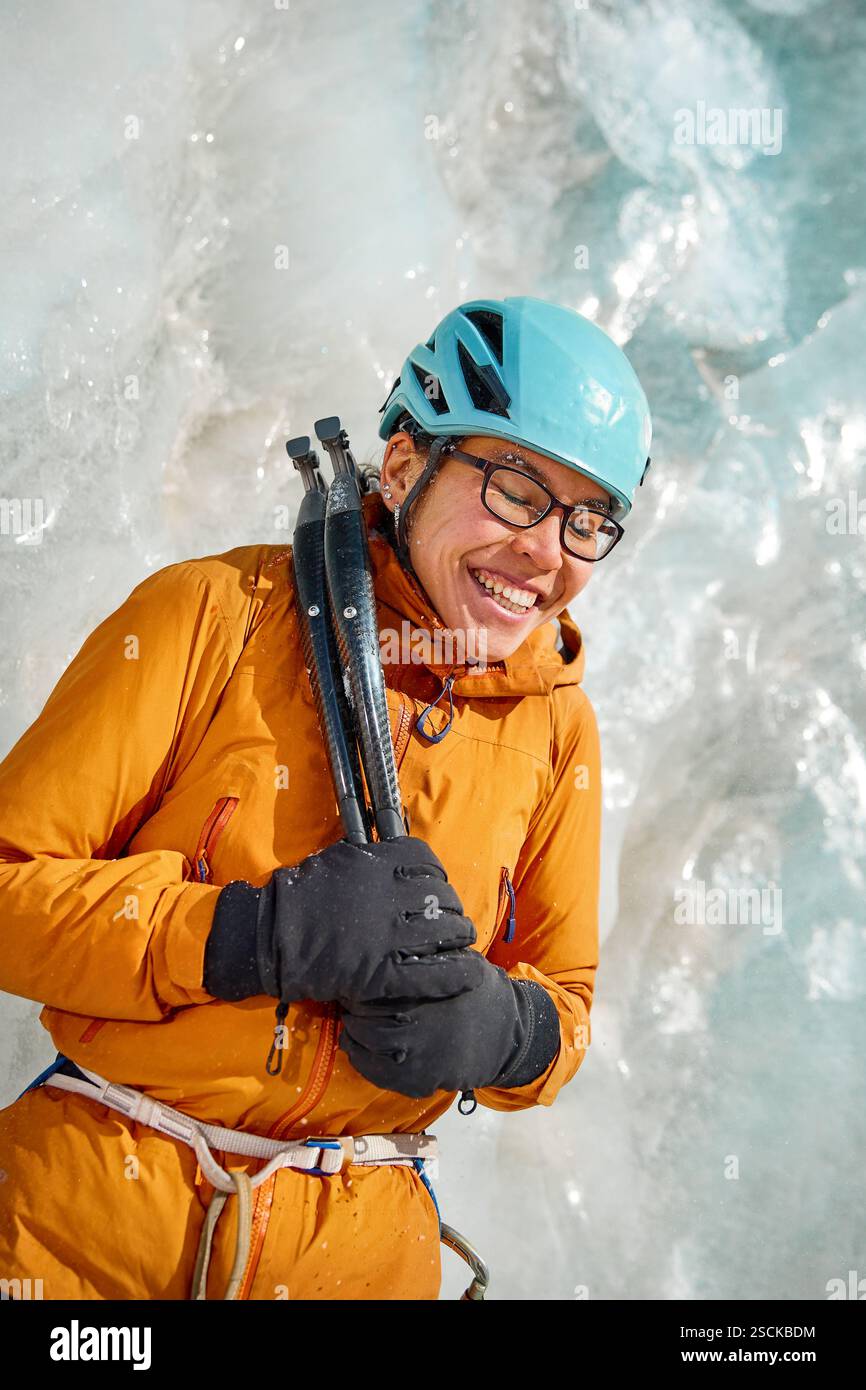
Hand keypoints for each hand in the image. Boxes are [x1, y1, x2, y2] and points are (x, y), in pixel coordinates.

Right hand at [204, 835, 484, 1008]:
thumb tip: (395, 854)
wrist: (273, 934)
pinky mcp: (384, 973)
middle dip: (452, 911)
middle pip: (442, 899)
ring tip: (461, 944)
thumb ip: (373, 857)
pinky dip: (457, 973)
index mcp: (380, 863)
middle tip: (454, 921)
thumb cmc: (302, 893)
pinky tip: (467, 973)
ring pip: (445, 934)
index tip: (437, 889)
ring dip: (459, 939)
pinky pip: (433, 974)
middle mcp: (391, 896)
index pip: (429, 864)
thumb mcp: (341, 859)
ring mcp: (389, 936)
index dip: (438, 878)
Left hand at [338, 960, 560, 1098]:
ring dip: (353, 1037)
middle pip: (363, 1016)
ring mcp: (418, 1053)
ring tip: (354, 1028)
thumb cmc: (474, 989)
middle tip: (351, 1006)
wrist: (506, 1034)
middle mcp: (417, 1019)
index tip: (358, 980)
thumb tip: (386, 929)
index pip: (373, 984)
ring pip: (365, 1046)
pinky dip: (363, 1062)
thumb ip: (426, 950)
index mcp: (423, 986)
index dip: (360, 983)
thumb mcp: (456, 958)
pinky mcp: (419, 1079)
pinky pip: (377, 1074)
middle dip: (353, 1011)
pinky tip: (361, 1051)